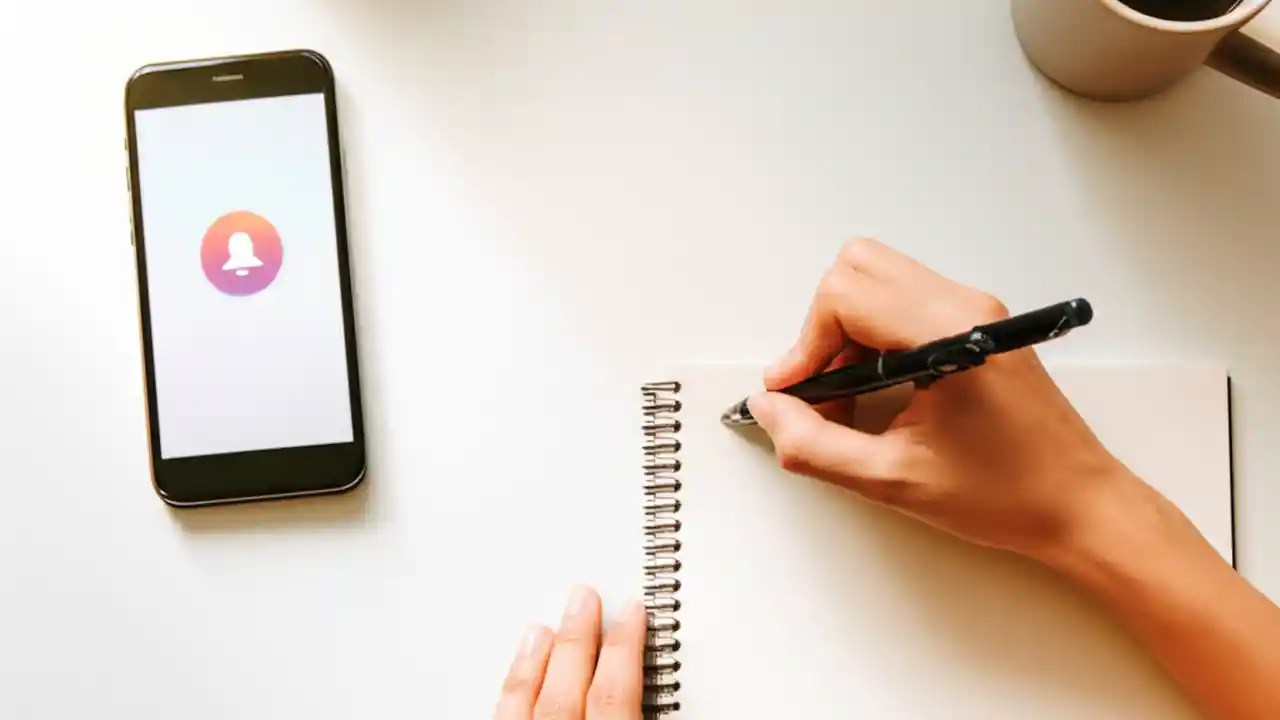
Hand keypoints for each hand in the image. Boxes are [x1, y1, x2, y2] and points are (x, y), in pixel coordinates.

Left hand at [494, 586, 646, 719]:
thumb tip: (648, 691)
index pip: (614, 694)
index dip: (624, 648)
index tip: (631, 614)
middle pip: (567, 686)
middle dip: (577, 637)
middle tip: (584, 600)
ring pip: (525, 697)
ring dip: (535, 659)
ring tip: (541, 628)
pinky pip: (501, 717)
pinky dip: (510, 692)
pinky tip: (513, 678)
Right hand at [749, 238, 1145, 563]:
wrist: (1080, 505)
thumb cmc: (1008, 495)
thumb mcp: (892, 481)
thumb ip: (815, 445)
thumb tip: (769, 410)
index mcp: (949, 334)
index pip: (845, 295)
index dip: (805, 345)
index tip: (796, 393)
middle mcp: (964, 306)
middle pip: (857, 269)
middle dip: (822, 330)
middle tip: (823, 390)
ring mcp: (974, 310)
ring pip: (877, 281)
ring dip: (846, 334)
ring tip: (852, 399)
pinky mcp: (978, 324)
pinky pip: (903, 303)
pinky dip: (873, 339)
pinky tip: (880, 394)